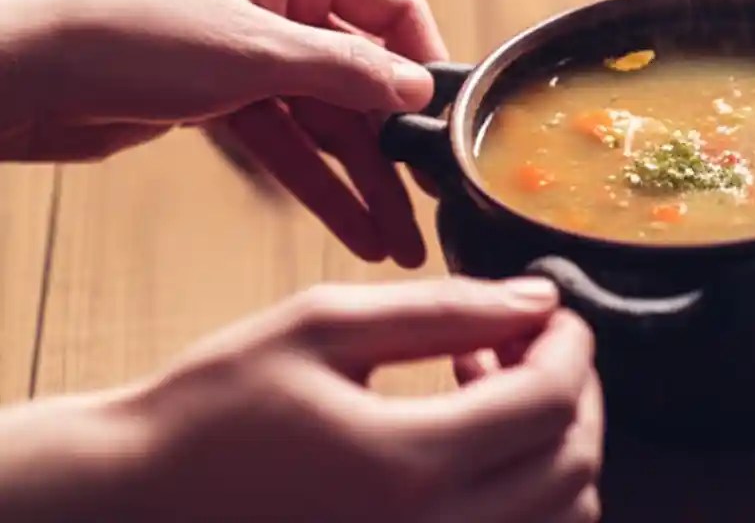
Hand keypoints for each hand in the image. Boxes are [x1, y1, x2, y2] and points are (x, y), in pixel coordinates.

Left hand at [0, 0, 445, 265]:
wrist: (28, 81)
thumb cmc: (131, 38)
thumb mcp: (256, 54)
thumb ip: (346, 72)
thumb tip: (419, 89)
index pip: (391, 5)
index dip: (423, 62)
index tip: (445, 121)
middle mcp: (282, 2)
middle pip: (363, 79)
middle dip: (392, 150)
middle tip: (429, 207)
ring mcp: (257, 55)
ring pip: (330, 125)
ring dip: (362, 184)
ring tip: (399, 243)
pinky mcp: (230, 101)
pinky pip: (293, 148)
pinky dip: (321, 189)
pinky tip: (356, 232)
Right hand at [0, 277, 602, 522]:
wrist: (135, 504)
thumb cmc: (213, 410)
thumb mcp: (322, 328)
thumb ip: (442, 309)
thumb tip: (536, 298)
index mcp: (408, 466)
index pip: (550, 402)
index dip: (571, 345)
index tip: (554, 312)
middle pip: (574, 466)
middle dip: (574, 390)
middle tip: (530, 344)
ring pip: (564, 517)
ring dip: (554, 444)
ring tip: (491, 388)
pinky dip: (527, 493)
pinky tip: (472, 444)